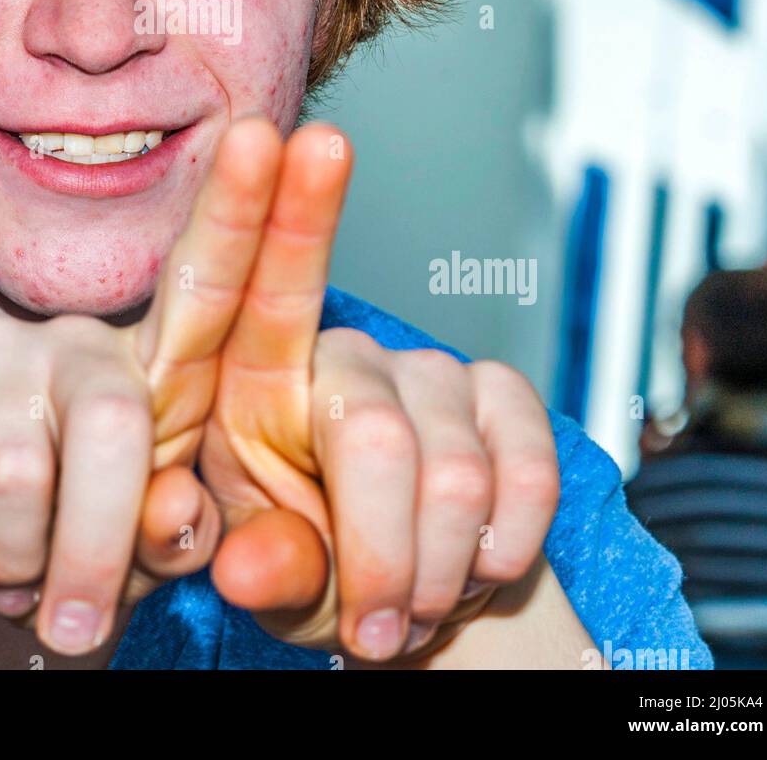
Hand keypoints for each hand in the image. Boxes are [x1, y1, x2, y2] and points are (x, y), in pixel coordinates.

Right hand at [0, 116, 286, 654]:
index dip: (268, 214)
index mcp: (160, 379)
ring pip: (20, 472)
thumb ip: (170, 535)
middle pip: (117, 425)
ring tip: (6, 570)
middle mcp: (86, 341)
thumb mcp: (133, 556)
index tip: (313, 136)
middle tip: (69, 628)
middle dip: (93, 555)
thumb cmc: (54, 542)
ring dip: (9, 561)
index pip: (221, 289)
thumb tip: (173, 511)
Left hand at [198, 120, 560, 662]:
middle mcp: (337, 356)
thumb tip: (245, 568)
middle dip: (383, 560)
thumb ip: (258, 564)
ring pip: (455, 470)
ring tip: (418, 606)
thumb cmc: (314, 572)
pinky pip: (530, 466)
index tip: (260, 134)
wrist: (415, 600)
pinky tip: (481, 563)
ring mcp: (425, 368)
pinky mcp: (502, 392)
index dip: (246, 205)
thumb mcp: (266, 576)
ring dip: (445, 571)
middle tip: (376, 631)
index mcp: (248, 383)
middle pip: (372, 431)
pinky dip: (509, 543)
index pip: (236, 282)